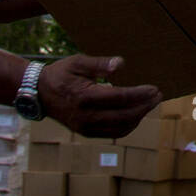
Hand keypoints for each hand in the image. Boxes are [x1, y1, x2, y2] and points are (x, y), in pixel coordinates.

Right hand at [38, 54, 160, 137]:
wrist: (38, 93)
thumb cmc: (60, 73)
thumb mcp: (78, 62)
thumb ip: (100, 63)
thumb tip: (121, 64)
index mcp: (85, 97)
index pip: (120, 98)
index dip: (140, 94)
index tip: (154, 88)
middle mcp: (86, 116)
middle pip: (125, 116)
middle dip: (144, 107)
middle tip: (157, 97)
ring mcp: (85, 127)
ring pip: (121, 128)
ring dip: (138, 117)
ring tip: (149, 105)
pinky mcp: (85, 132)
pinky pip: (113, 133)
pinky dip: (128, 126)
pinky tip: (136, 115)